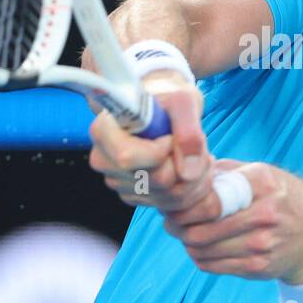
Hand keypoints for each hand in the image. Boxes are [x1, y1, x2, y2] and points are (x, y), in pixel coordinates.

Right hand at [88, 70, 213, 212]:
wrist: (162, 106)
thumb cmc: (167, 98)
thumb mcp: (183, 100)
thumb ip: (189, 132)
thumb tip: (188, 171)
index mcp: (104, 131)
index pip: (129, 158)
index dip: (162, 152)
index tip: (171, 135)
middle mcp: (104, 160)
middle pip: (155, 181)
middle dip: (189, 166)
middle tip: (199, 145)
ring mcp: (118, 181)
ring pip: (168, 197)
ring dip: (195, 179)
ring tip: (198, 154)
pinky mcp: (135, 195)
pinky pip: (170, 205)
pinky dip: (190, 190)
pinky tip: (190, 167)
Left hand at [163, 161, 302, 283]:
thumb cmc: (282, 198)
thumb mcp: (263, 174)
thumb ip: (225, 170)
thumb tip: (184, 168)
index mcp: (262, 183)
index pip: (208, 200)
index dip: (183, 205)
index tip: (174, 203)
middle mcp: (264, 214)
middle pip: (200, 230)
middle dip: (177, 226)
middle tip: (171, 221)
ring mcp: (262, 244)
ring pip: (202, 250)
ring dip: (186, 242)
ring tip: (186, 232)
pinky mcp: (258, 267)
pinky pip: (212, 265)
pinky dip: (199, 256)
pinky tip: (202, 247)